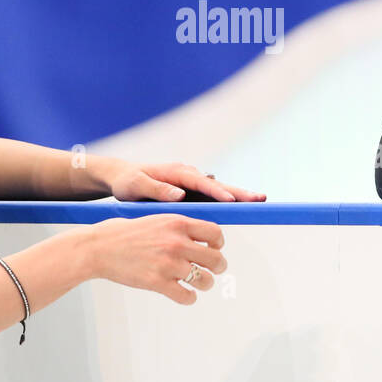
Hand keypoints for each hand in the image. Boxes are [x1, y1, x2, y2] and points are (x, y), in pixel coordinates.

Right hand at [87, 214, 226, 304]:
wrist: (99, 247)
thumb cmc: (125, 233)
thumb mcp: (156, 219)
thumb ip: (178, 227)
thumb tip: (200, 238)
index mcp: (177, 223)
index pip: (215, 233)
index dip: (218, 244)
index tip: (214, 249)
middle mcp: (177, 242)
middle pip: (216, 259)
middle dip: (218, 267)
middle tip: (213, 271)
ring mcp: (168, 264)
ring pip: (205, 280)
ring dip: (205, 284)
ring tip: (198, 284)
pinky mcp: (158, 282)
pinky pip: (187, 296)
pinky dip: (189, 298)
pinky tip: (185, 294)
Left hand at [108, 161, 265, 202]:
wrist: (121, 177)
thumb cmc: (127, 181)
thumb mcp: (136, 186)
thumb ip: (156, 189)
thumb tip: (179, 194)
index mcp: (176, 172)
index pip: (201, 183)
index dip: (217, 192)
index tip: (231, 201)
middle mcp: (187, 175)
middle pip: (217, 184)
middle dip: (239, 191)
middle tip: (260, 198)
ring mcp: (190, 184)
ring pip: (218, 190)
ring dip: (238, 196)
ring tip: (259, 201)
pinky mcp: (190, 192)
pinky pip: (211, 197)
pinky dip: (227, 201)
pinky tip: (240, 208)